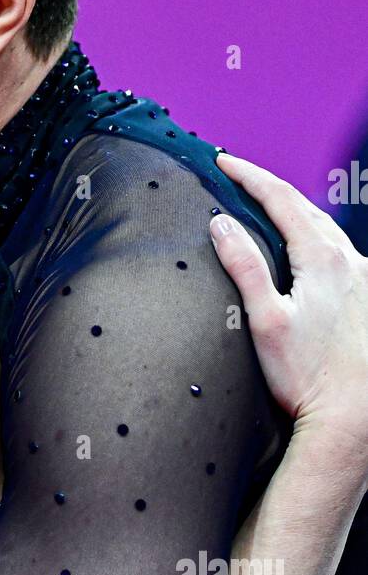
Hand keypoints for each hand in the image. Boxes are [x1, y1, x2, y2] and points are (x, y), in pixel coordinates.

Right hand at [210, 152, 367, 469]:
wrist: (352, 414)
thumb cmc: (307, 376)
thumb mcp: (265, 320)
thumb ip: (244, 266)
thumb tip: (221, 223)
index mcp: (322, 258)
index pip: (279, 198)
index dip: (248, 174)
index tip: (222, 160)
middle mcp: (349, 261)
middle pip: (304, 206)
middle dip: (270, 187)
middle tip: (238, 176)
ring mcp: (363, 278)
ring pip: (325, 228)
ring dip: (294, 212)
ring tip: (266, 207)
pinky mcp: (367, 297)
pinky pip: (340, 252)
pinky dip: (315, 238)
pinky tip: (305, 251)